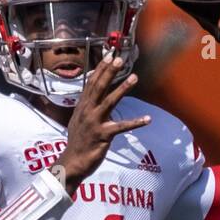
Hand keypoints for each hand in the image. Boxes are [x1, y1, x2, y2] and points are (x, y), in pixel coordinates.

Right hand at [59, 51, 150, 193]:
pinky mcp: (103, 135)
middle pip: (99, 88)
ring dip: (122, 89)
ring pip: (110, 102)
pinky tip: (147, 119)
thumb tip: (92, 99)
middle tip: (119, 60)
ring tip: (134, 77)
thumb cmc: (77, 143)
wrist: (72, 163)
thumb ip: (86, 109)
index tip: (109, 56)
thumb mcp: (78, 121)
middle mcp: (87, 112)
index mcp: (82, 107)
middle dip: (109, 73)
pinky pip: (121, 127)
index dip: (100, 69)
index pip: (91, 84)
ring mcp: (95, 123)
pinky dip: (135, 123)